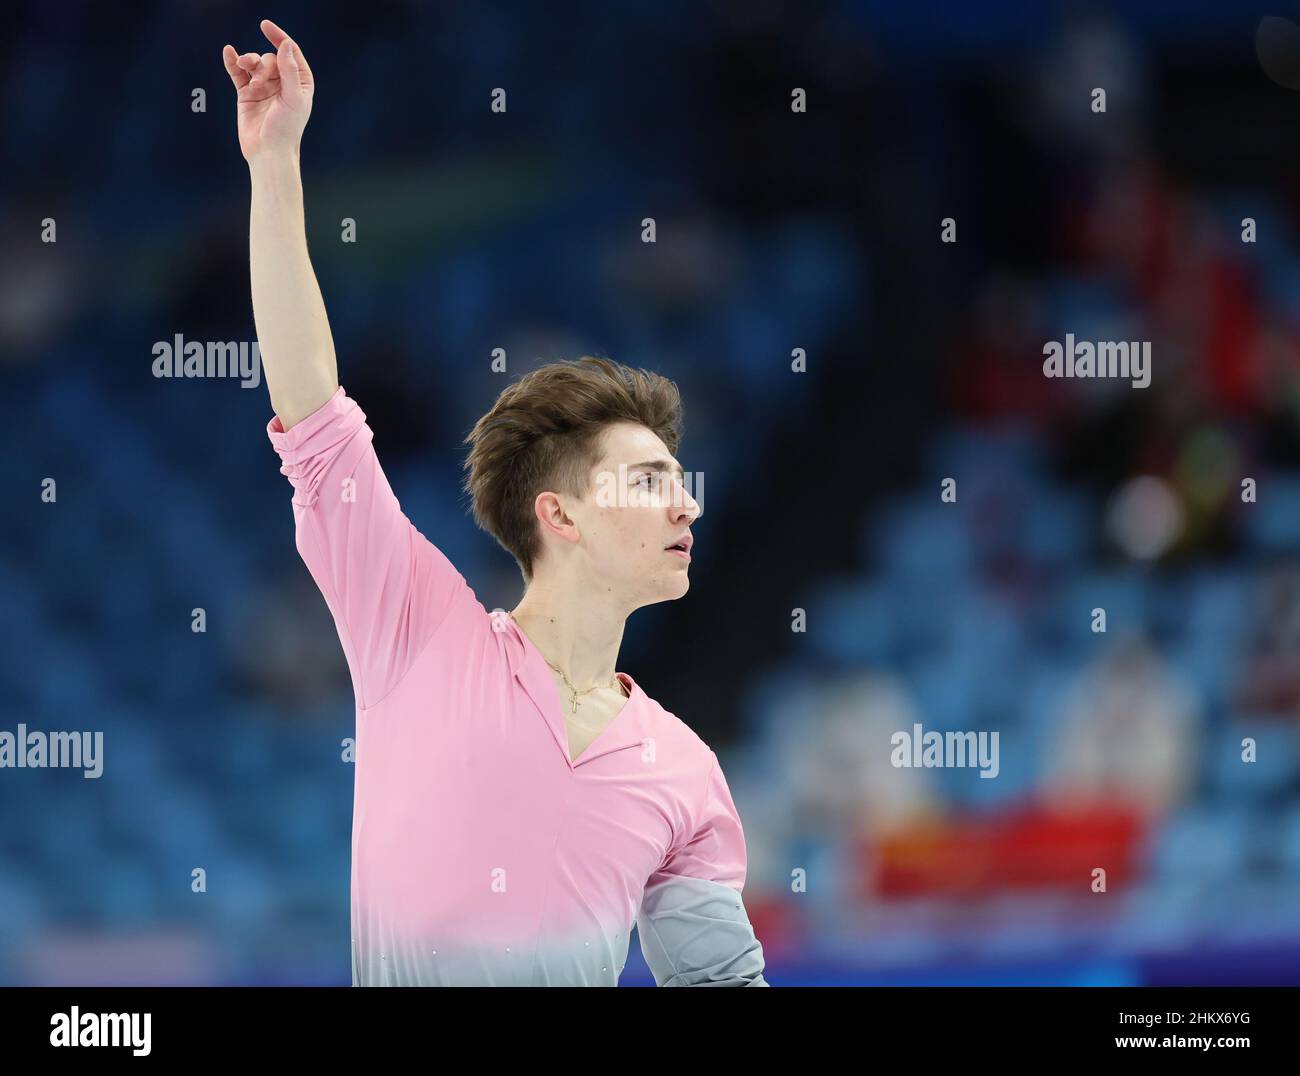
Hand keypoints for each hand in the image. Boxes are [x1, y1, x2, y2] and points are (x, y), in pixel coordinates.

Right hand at [222, 19, 313, 161]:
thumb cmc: (286, 129)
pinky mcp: (246, 94)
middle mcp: (282, 83)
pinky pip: (238, 73)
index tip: (265, 25)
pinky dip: (233, 62)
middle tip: (260, 82)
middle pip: (270, 58)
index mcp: (300, 83)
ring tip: (244, 68)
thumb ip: (290, 71)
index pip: (290, 53)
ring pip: (253, 63)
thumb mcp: (293, 98)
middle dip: (262, 64)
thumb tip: (286, 45)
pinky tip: (228, 52)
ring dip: (248, 61)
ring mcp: (263, 87)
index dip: (279, 38)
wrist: (268, 152)